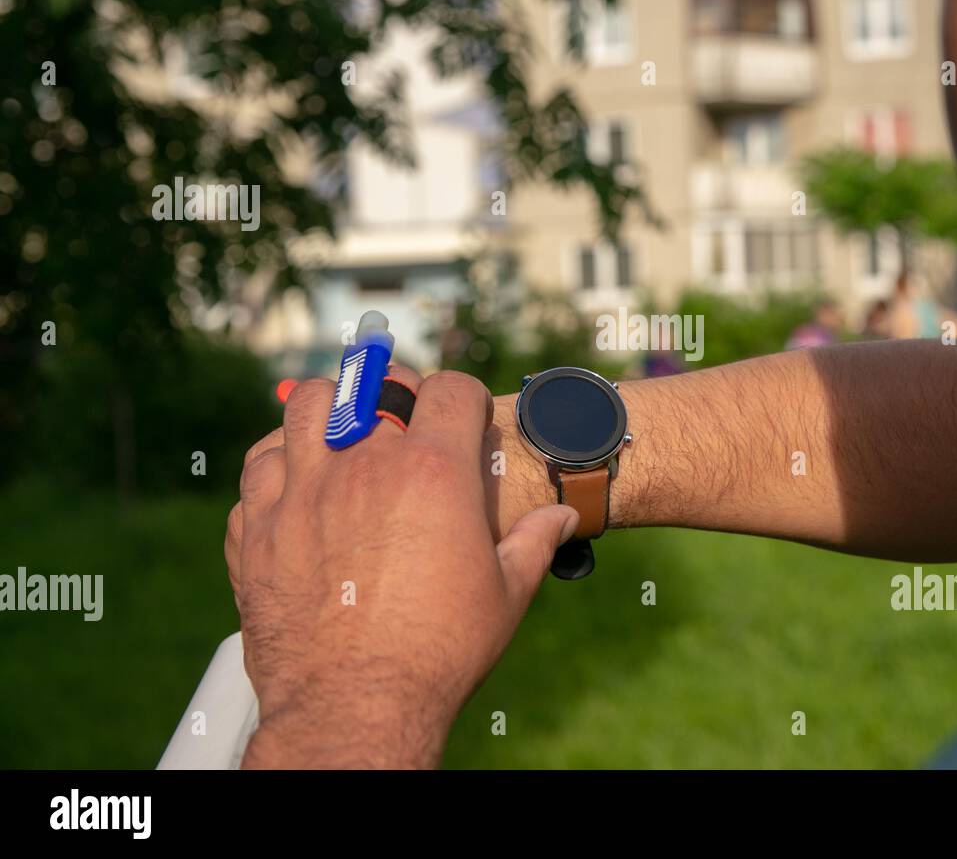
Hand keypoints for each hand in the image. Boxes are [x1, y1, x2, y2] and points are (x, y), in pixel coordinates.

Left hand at [226, 367, 578, 767]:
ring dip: (329, 408)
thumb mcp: (506, 593)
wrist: (355, 706)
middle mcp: (365, 465)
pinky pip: (259, 465)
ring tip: (342, 432)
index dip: (465, 398)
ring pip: (307, 406)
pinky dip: (278, 463)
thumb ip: (534, 542)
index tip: (466, 419)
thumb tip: (564, 518)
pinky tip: (297, 483)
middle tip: (404, 418)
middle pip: (374, 383)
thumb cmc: (439, 651)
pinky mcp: (259, 527)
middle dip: (395, 391)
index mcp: (435, 472)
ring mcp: (303, 491)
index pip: (451, 390)